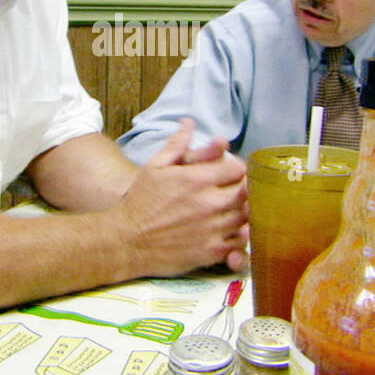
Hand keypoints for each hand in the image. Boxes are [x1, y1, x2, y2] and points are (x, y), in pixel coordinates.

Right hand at [116, 119, 249, 275]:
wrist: (127, 240)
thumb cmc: (140, 202)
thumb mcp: (154, 167)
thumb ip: (177, 144)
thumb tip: (189, 123)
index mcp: (197, 179)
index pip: (238, 168)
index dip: (237, 168)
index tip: (230, 172)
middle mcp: (209, 203)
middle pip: (247, 192)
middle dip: (244, 188)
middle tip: (235, 190)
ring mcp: (212, 229)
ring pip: (246, 216)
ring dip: (244, 211)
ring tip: (233, 209)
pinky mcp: (211, 251)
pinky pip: (240, 242)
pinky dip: (240, 235)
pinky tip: (230, 230)